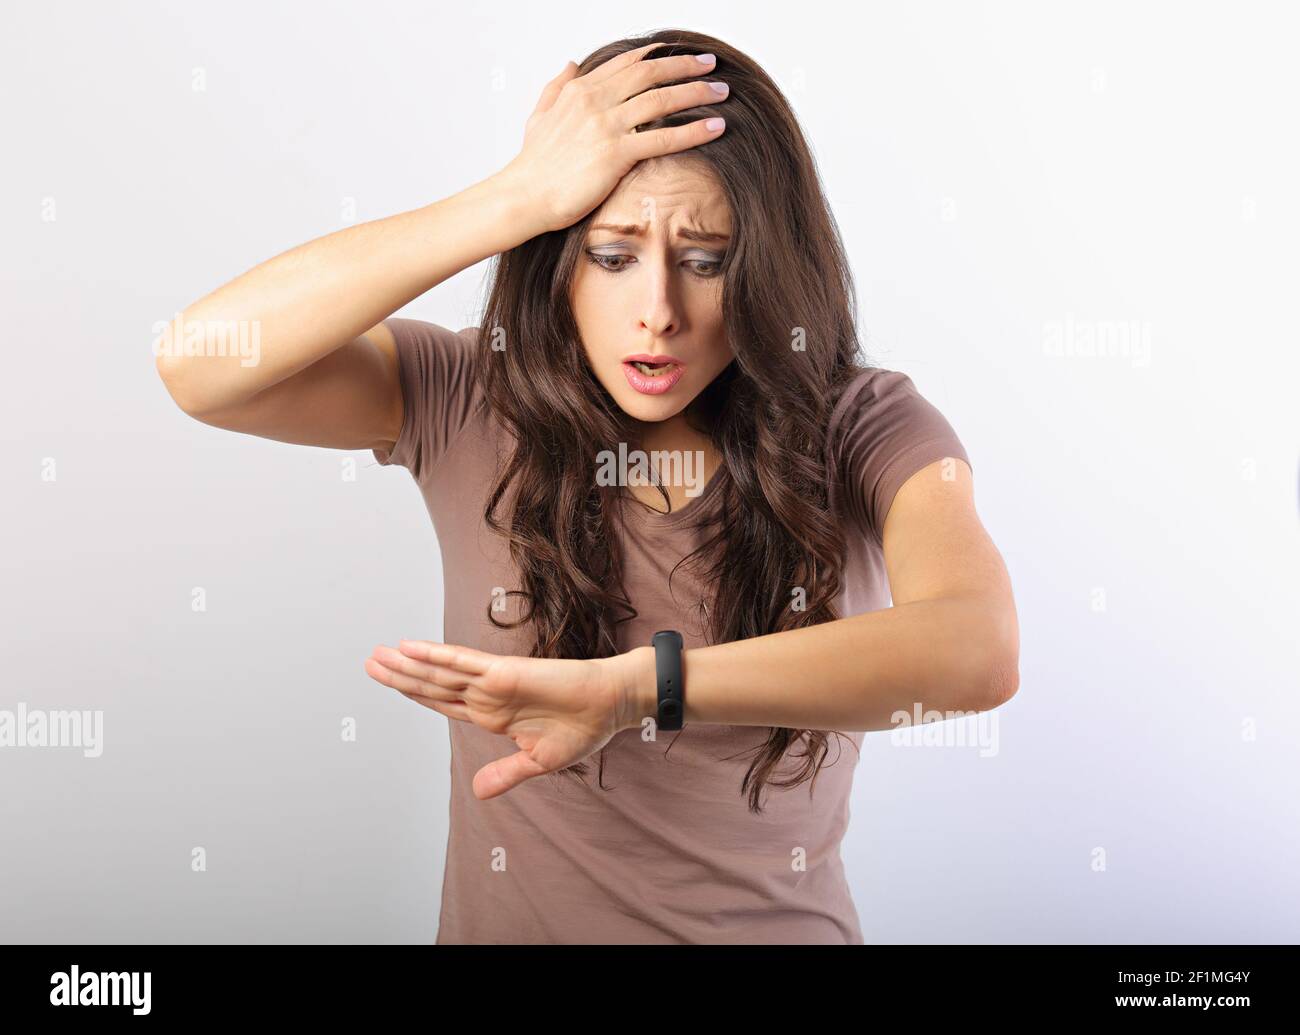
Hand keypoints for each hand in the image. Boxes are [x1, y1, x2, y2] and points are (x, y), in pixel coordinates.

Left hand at [364, 640, 655, 799]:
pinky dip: (436, 655)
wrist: (611, 706)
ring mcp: (493, 681)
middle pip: (433, 685)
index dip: (415, 692)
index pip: (443, 703)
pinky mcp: (505, 672)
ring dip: (408, 664)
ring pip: (440, 672)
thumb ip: (505, 774)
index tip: (390, 682)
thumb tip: (476, 794)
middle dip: (399, 675)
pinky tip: (412, 648)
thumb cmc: (583, 729)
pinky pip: (463, 662)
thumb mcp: (538, 762)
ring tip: (379, 654)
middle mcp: (487, 695)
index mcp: (492, 715)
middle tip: (369, 661)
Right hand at [496, 41, 728, 233]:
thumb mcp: (540, 113)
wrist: (524, 196)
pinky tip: (716, 127)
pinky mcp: (616, 153)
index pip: (627, 62)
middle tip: (712, 66)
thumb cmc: (533, 163)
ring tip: (722, 93)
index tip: (680, 53)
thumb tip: (571, 62)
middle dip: (685, 67)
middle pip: (651, 73)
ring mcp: (606, 125)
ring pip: (662, 99)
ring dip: (697, 93)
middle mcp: (595, 100)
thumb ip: (557, 85)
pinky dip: (694, 130)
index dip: (658, 56)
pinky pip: (664, 137)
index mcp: (580, 89)